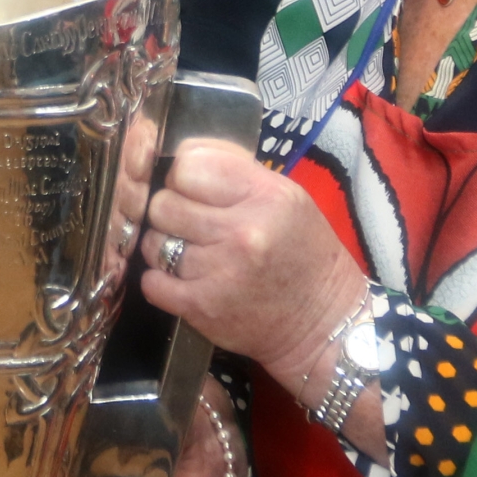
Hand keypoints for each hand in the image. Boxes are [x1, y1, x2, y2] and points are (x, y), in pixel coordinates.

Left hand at [140, 140, 363, 397]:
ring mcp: (220, 272)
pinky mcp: (202, 308)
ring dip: (164, 245)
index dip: (183, 174)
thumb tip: (182, 155)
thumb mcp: (285, 195)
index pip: (188, 164)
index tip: (192, 188)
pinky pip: (152, 282)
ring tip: (191, 251)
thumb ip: (235, 169)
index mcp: (264, 195)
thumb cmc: (303, 251)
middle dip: (171, 210)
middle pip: (164, 203)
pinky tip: (184, 279)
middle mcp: (242, 232)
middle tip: (190, 222)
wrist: (324, 321)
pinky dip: (160, 281)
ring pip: (154, 241)